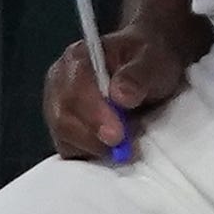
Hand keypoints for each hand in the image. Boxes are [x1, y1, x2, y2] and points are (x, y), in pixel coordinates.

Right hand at [45, 20, 199, 161]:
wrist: (150, 67)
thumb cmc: (150, 60)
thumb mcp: (154, 60)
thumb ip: (138, 75)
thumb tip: (121, 96)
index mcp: (78, 59)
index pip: (74, 90)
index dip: (93, 115)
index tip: (117, 134)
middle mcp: (60, 83)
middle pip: (61, 118)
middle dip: (92, 137)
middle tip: (122, 150)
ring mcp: (59, 107)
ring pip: (63, 137)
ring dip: (92, 148)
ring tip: (122, 148)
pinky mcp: (66, 129)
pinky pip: (68, 149)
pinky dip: (89, 154)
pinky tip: (110, 150)